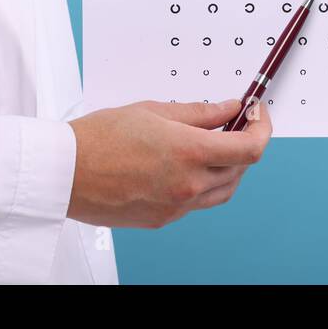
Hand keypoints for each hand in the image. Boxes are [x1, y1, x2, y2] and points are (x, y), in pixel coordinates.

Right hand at [66, 97, 272, 228]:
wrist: (65, 172)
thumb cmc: (100, 138)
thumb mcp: (154, 110)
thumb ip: (200, 113)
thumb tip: (229, 109)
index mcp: (189, 154)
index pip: (250, 148)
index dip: (262, 129)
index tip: (258, 113)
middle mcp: (188, 185)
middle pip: (241, 169)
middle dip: (245, 144)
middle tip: (236, 122)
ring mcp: (176, 207)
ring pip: (224, 190)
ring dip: (229, 167)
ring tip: (216, 144)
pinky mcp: (163, 219)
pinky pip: (198, 203)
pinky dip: (204, 184)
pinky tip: (188, 166)